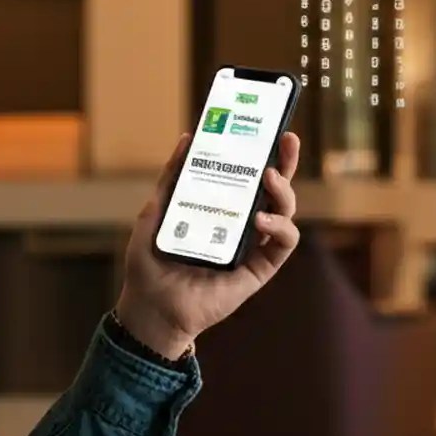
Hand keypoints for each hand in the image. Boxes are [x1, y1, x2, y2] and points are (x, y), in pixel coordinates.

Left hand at [114, 131, 301, 358]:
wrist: (149, 307)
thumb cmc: (150, 264)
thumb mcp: (154, 213)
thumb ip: (171, 179)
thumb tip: (187, 140)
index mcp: (219, 209)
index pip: (247, 176)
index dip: (262, 152)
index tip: (268, 128)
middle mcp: (240, 225)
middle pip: (274, 190)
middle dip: (286, 162)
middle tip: (286, 138)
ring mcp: (252, 247)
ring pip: (285, 213)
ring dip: (283, 192)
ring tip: (268, 178)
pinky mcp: (258, 270)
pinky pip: (282, 246)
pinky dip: (279, 227)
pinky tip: (261, 219)